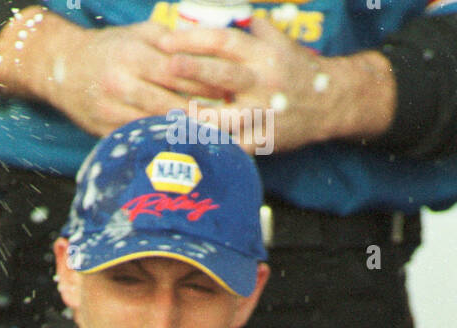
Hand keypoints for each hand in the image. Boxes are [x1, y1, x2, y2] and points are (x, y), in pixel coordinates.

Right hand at [0, 15, 229, 137]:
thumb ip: (172, 39)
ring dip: (190, 132)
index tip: (235, 89)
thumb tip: (211, 42)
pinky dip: (166, 144)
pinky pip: (141, 139)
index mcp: (134, 54)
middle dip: (206, 111)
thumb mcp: (138, 34)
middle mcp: (123, 82)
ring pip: (158, 124)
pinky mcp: (106, 130)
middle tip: (238, 120)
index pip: (180, 70)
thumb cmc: (109, 49)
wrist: (63, 69)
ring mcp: (113, 110)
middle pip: (173, 100)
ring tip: (220, 137)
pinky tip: (187, 149)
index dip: (209, 81)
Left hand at [157, 16, 395, 151]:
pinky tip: (189, 145)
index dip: (193, 39)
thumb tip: (227, 10)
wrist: (332, 101)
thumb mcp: (280, 42)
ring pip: (225, 115)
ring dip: (197, 115)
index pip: (223, 41)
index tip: (165, 40)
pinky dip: (212, 145)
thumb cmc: (296, 69)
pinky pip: (234, 145)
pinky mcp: (264, 139)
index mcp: (262, 54)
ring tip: (168, 113)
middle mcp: (262, 81)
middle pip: (223, 74)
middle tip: (166, 66)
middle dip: (194, 70)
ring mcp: (263, 113)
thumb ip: (254, 29)